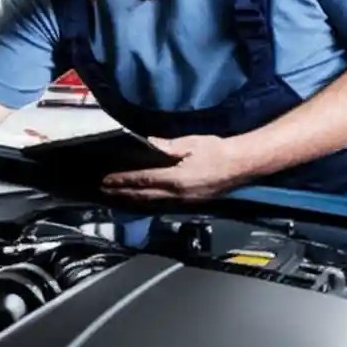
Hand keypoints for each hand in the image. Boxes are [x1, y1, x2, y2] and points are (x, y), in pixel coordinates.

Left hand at [101, 135, 252, 200]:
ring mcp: (184, 200)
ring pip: (152, 201)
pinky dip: (148, 200)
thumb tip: (148, 143)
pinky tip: (142, 198)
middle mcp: (177, 194)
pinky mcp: (190, 201)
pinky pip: (163, 203)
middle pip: (143, 195)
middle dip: (122, 193)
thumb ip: (168, 146)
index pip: (142, 180)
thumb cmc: (217, 151)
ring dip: (133, 199)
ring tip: (117, 195)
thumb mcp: (192, 143)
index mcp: (176, 178)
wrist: (241, 165)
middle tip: (104, 190)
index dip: (123, 180)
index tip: (106, 180)